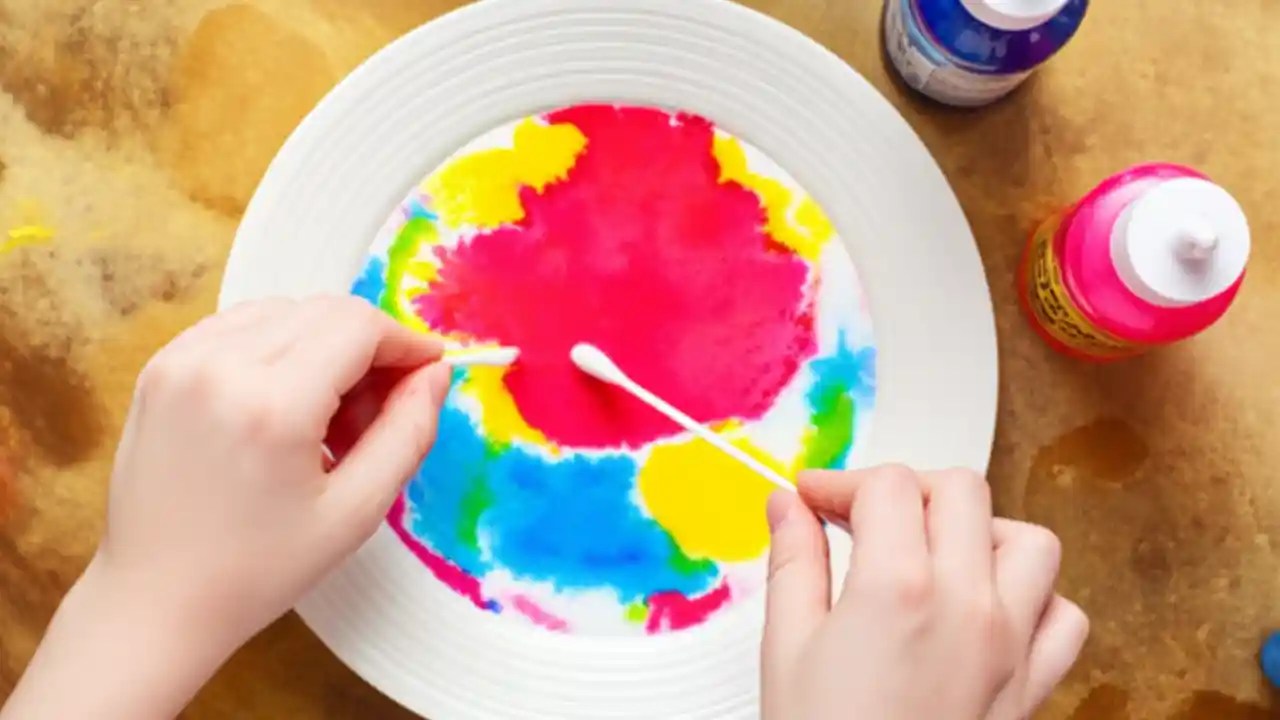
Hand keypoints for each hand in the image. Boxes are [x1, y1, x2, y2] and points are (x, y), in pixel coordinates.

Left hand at [2, 295, 449, 719]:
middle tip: (376, 413)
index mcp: (272, 405)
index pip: (359, 326)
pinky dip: (277, 348)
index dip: (405, 342)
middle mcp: (220, 364)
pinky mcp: (160, 366)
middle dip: (368, 348)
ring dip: (323, 345)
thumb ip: (408, 433)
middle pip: (325, 310)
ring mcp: (181, 360)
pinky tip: (283, 404)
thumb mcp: (356, 511)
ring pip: (284, 310)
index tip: (427, 374)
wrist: (155, 599)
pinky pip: (239, 325)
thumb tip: (435, 372)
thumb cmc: (261, 569)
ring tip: (325, 416)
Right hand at [761, 467, 1087, 719]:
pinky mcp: (1031, 684)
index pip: (886, 487)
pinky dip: (1035, 597)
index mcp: (896, 587)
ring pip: (1028, 541)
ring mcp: (1009, 644)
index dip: (841, 482)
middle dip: (906, 490)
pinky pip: (1064, 616)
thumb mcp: (786, 647)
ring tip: (932, 549)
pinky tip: (987, 604)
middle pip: (960, 491)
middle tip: (863, 516)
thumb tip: (786, 506)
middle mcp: (965, 604)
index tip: (814, 499)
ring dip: (979, 530)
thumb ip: (792, 561)